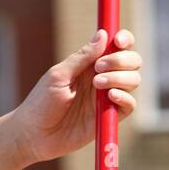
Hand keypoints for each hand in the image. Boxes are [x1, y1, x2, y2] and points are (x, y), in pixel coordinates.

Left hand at [11, 29, 142, 166]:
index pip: (116, 46)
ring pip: (133, 81)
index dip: (124, 39)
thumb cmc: (41, 103)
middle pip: (131, 62)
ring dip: (120, 78)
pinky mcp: (108, 118)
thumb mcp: (59, 75)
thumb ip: (82, 57)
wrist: (35, 136)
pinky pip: (129, 105)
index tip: (119, 41)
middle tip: (99, 68)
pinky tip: (111, 97)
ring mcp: (106, 98)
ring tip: (98, 84)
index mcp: (89, 64)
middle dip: (122, 60)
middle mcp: (102, 78)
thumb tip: (103, 34)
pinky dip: (125, 98)